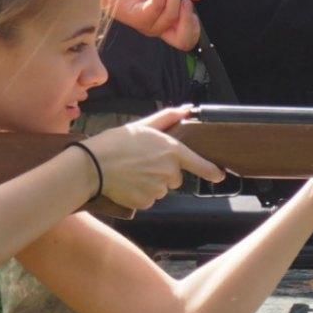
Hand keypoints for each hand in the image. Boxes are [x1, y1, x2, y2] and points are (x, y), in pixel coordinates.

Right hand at [86, 107, 223, 210]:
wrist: (93, 165)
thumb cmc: (116, 142)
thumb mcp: (142, 125)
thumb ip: (167, 118)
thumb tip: (186, 110)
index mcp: (172, 151)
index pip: (199, 164)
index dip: (211, 171)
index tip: (219, 175)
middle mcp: (169, 172)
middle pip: (175, 178)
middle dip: (164, 173)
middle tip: (143, 163)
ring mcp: (158, 189)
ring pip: (161, 189)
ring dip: (151, 183)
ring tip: (132, 172)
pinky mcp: (146, 202)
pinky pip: (149, 200)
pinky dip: (140, 194)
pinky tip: (128, 183)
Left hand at [101, 0, 202, 50]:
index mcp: (169, 22)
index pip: (188, 39)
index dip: (195, 26)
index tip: (191, 2)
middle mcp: (160, 28)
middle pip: (184, 40)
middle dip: (189, 18)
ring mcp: (149, 26)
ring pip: (172, 14)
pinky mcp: (139, 18)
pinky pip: (157, 5)